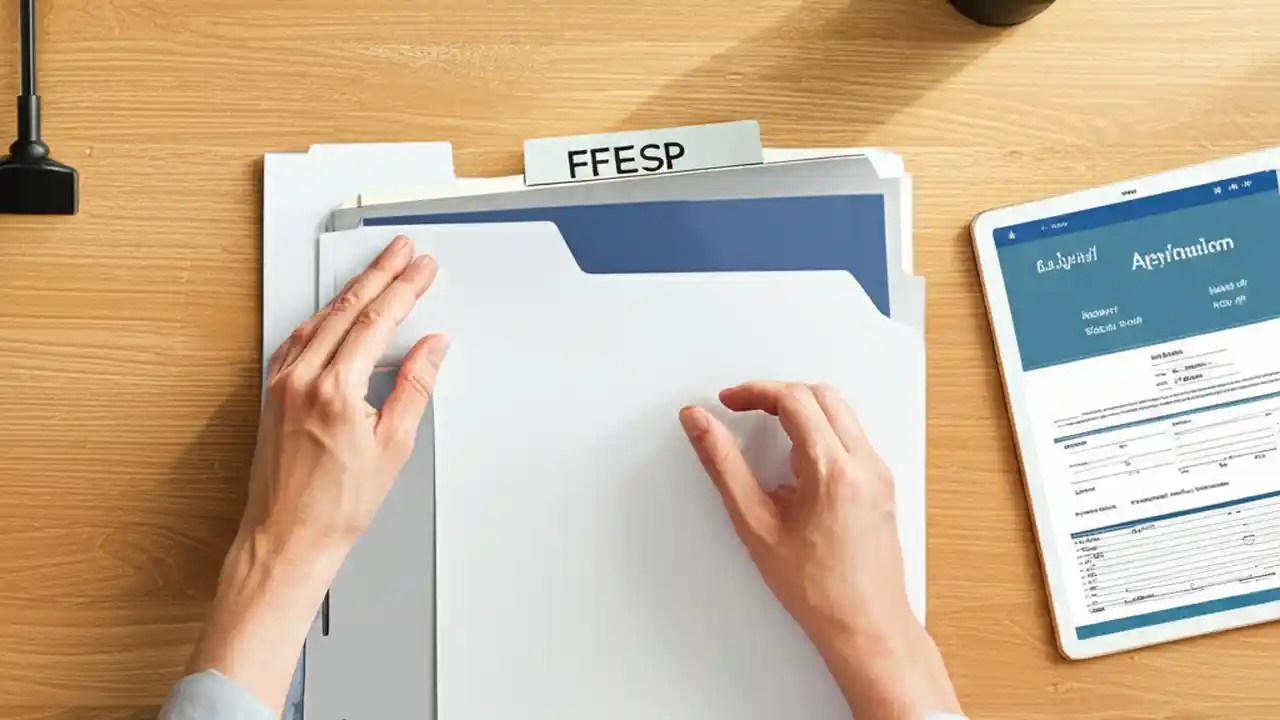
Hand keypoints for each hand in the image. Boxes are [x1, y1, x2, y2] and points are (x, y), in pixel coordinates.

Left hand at [186, 235, 448, 714]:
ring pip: (320, 319)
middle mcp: (301, 379)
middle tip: (403, 252)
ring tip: (377, 271)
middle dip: (380, 275)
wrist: (287, 538)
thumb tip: (431, 348)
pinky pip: (298, 340)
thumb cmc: (336, 507)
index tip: (421, 268)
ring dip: (351, 291)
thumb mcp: (394, 446)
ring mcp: (281, 384)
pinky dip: (323, 318)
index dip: (404, 288)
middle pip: (347, 309)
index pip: (377, 321)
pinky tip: (335, 313)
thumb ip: (414, 387)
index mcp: (334, 390)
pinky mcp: (271, 394)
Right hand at [680, 381, 959, 719]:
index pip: (794, 400)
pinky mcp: (883, 484)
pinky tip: (795, 461)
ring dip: (801, 409)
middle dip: (778, 394)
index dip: (755, 392)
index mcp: (833, 470)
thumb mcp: (755, 524)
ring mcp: (879, 472)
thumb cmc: (816, 589)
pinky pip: (851, 436)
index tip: (728, 401)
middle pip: (821, 395)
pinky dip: (820, 431)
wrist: (865, 626)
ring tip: (766, 432)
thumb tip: (699, 423)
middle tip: (743, 408)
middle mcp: (864, 463)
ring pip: (840, 412)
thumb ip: (723, 464)